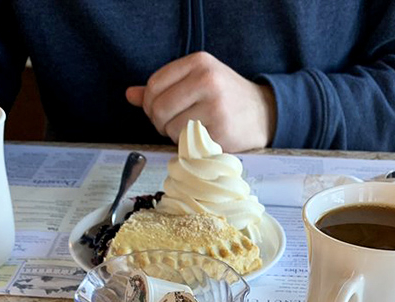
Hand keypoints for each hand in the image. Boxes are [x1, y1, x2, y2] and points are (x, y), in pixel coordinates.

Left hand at [126, 52, 275, 151]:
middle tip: (172, 126)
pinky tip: (201, 139)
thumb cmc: (226, 98)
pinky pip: (188, 143)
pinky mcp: (220, 130)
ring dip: (174, 136)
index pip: (154, 85)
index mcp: (199, 62)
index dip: (150, 104)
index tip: (160, 112)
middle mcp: (207, 80)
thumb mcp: (197, 82)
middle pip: (159, 108)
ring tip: (190, 131)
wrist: (264, 114)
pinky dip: (189, 146)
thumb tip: (130, 95)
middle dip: (160, 122)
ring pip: (171, 128)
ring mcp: (215, 105)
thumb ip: (164, 87)